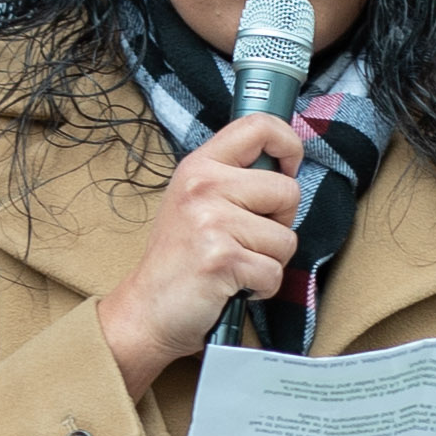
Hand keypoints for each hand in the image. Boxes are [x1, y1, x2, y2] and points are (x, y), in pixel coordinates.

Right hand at [92, 112, 306, 399]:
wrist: (147, 310)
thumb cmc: (179, 259)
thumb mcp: (195, 202)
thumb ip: (233, 178)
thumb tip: (285, 164)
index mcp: (199, 166)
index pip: (258, 125)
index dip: (288, 143)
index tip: (288, 167)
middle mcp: (203, 186)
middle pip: (287, 190)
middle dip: (280, 222)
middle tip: (246, 239)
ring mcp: (211, 222)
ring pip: (286, 238)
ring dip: (269, 261)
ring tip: (234, 265)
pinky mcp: (222, 259)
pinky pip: (274, 272)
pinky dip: (261, 288)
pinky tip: (232, 286)